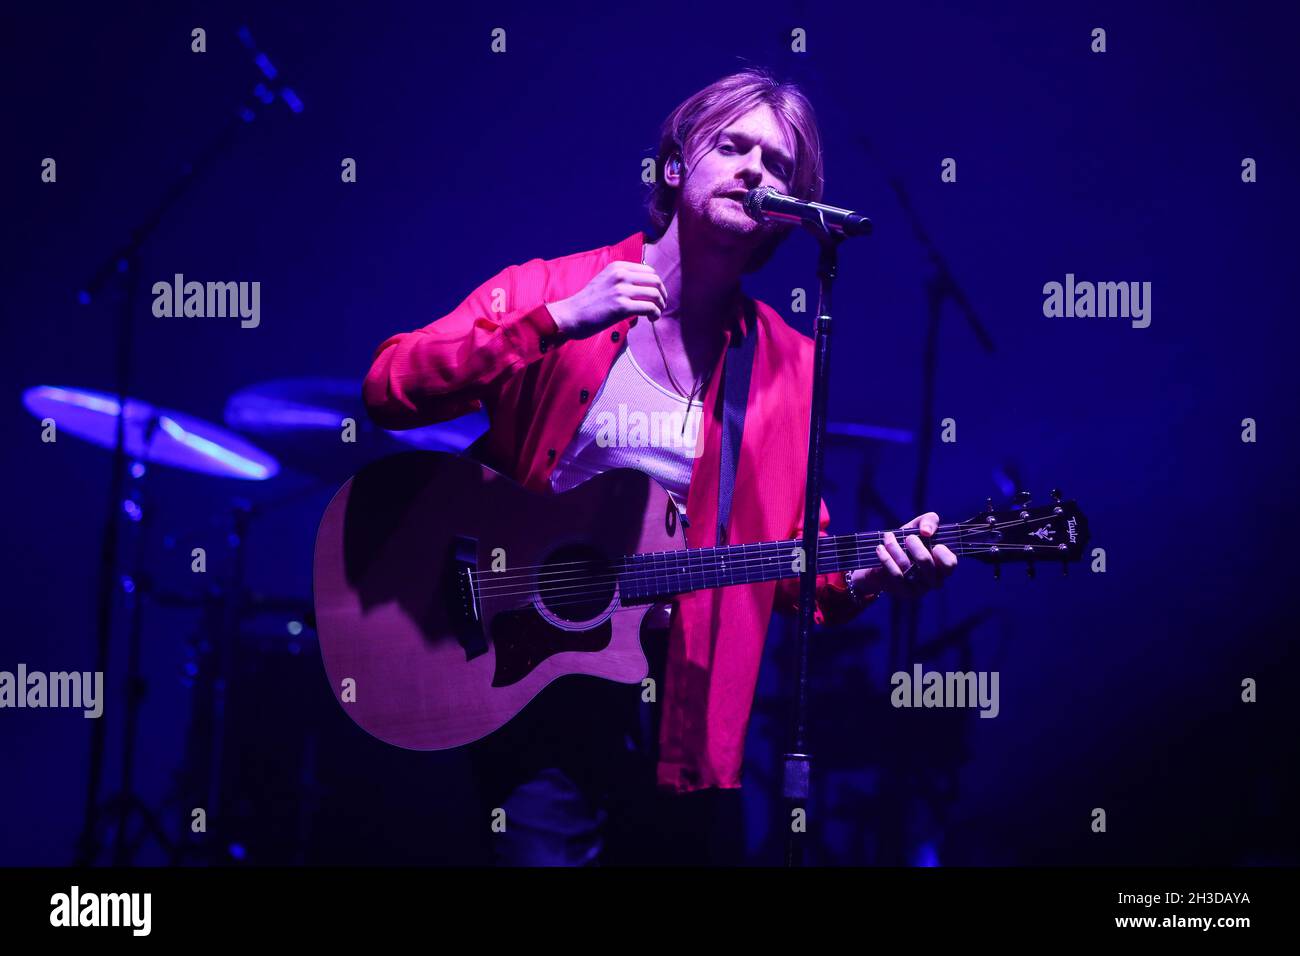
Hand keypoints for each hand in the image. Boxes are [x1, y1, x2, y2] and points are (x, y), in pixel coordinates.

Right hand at [546, 261, 666, 339]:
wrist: (571, 315)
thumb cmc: (588, 303)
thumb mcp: (605, 281)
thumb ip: (622, 279)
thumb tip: (644, 287)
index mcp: (617, 267)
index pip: (649, 271)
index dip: (656, 284)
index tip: (655, 295)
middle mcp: (620, 275)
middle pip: (655, 281)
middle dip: (662, 294)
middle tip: (660, 305)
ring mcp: (621, 290)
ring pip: (655, 294)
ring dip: (660, 306)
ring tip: (656, 314)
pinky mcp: (621, 307)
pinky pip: (649, 308)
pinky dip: (655, 314)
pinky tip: (652, 319)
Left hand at [854, 512, 956, 599]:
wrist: (884, 560)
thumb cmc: (907, 542)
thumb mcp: (919, 527)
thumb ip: (929, 521)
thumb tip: (927, 532)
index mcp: (943, 565)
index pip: (950, 563)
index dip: (940, 551)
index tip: (928, 538)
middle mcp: (934, 580)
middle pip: (926, 562)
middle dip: (914, 544)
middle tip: (908, 537)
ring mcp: (920, 589)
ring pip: (907, 567)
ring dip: (895, 547)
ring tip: (888, 537)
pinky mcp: (904, 592)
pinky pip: (895, 575)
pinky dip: (886, 558)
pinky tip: (880, 548)